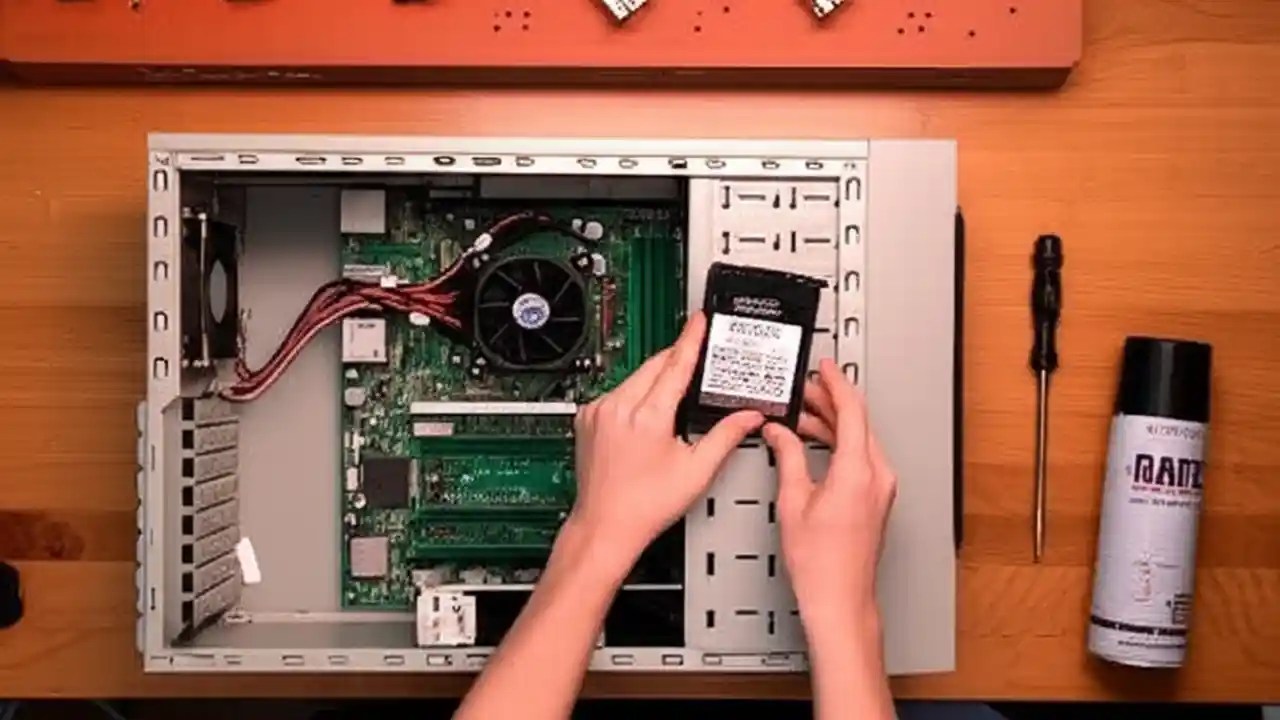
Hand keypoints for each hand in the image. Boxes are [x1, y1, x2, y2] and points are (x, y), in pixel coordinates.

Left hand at [568, 312, 763, 571]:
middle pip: (654, 366)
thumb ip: (726, 437)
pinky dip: (634, 395)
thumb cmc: (645, 507)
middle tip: (697, 358)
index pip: (676, 364)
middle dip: (677, 360)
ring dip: (655, 380)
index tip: (699, 321)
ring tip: (673, 398)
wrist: (605, 526)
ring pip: (634, 378)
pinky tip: (645, 416)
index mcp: (647, 416)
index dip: (692, 339)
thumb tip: (749, 417)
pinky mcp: (587, 419)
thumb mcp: (697, 472)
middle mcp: (618, 407)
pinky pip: (616, 393)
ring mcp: (598, 412)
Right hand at [762, 358, 896, 626]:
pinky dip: (840, 443)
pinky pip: (862, 458)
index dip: (836, 383)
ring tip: (803, 415)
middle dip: (829, 402)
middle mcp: (877, 476)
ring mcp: (881, 488)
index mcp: (858, 471)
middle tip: (804, 390)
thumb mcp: (793, 501)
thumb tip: (779, 433)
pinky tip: (817, 443)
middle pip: (858, 422)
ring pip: (860, 439)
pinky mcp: (877, 498)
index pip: (852, 410)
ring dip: (833, 424)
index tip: (825, 367)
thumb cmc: (820, 562)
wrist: (839, 597)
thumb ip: (787, 457)